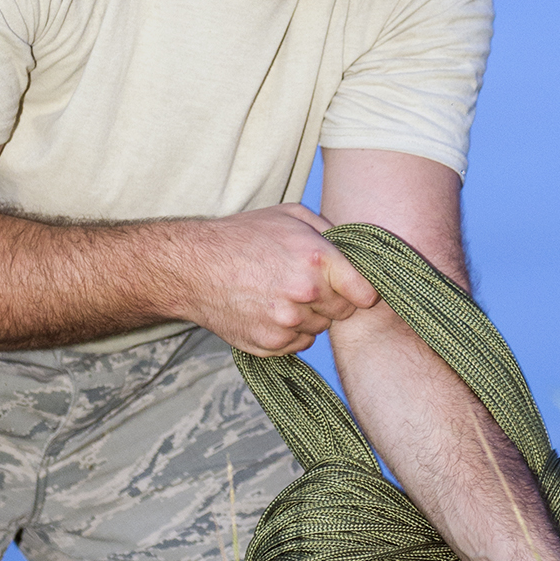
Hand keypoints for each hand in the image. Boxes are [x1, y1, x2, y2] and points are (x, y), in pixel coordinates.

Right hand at [169, 205, 379, 354]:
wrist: (193, 267)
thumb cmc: (243, 236)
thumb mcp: (291, 215)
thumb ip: (331, 232)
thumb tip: (358, 254)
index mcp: (316, 259)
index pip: (366, 292)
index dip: (362, 290)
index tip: (355, 288)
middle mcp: (305, 293)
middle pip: (344, 312)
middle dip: (332, 299)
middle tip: (306, 284)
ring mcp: (286, 323)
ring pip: (320, 328)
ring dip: (309, 316)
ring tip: (281, 293)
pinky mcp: (270, 345)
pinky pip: (299, 344)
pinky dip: (290, 332)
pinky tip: (269, 310)